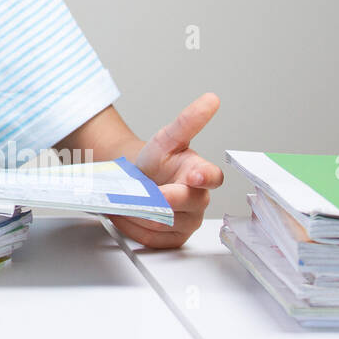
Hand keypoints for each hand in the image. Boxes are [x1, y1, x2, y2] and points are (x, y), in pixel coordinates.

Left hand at [108, 92, 224, 248]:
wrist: (134, 179)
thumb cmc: (155, 161)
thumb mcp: (167, 138)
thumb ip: (188, 121)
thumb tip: (211, 99)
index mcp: (202, 174)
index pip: (212, 178)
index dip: (204, 177)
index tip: (194, 175)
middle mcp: (198, 200)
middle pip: (185, 204)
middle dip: (164, 198)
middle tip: (148, 193)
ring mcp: (187, 221)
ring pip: (164, 222)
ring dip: (141, 210)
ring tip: (128, 197)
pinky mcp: (171, 238)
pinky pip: (152, 238)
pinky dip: (134, 226)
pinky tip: (126, 213)